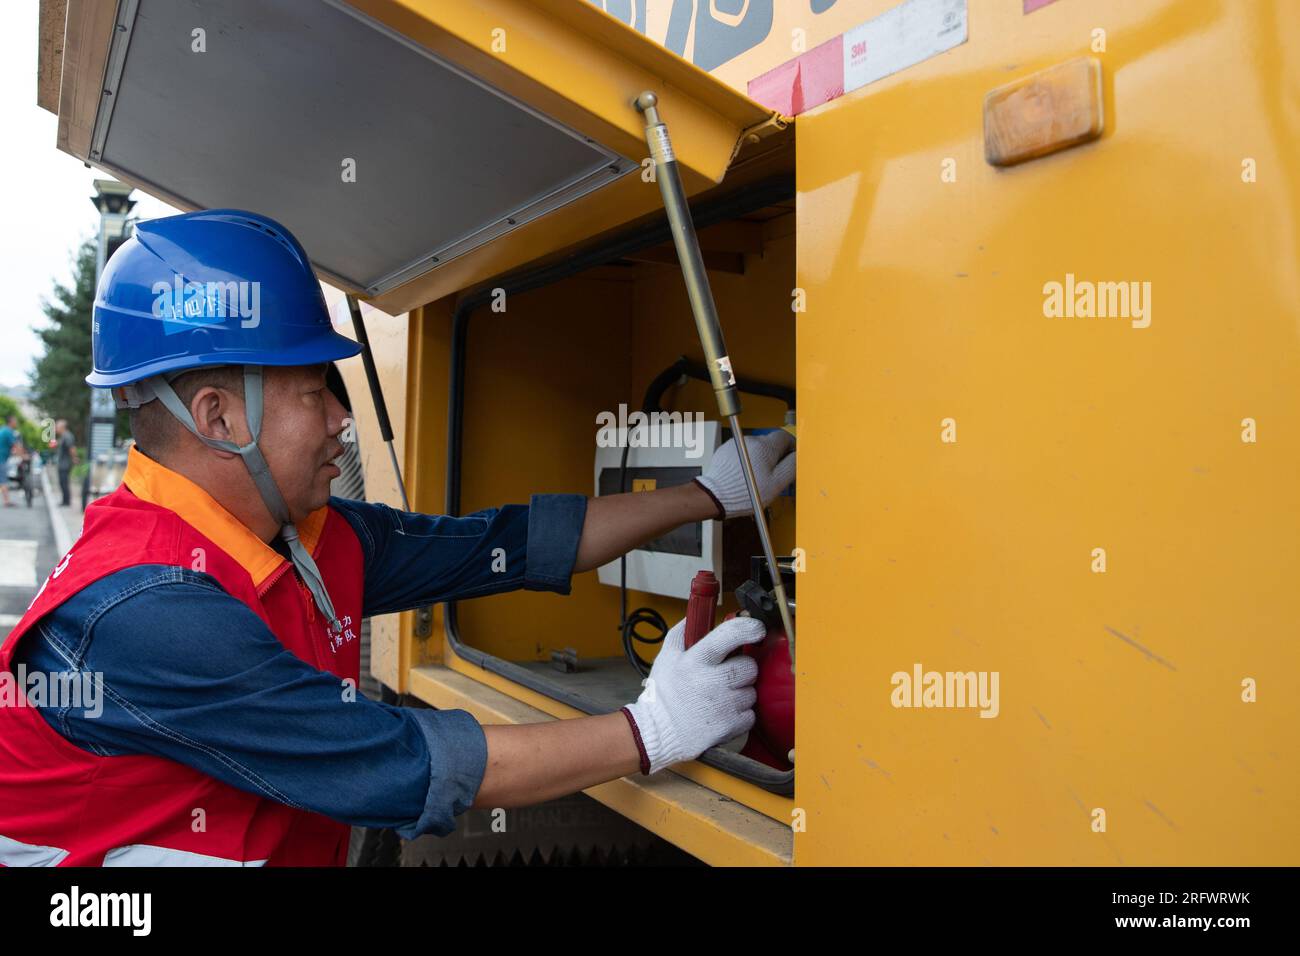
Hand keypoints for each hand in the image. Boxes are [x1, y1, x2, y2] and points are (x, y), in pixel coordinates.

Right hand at [622, 616, 764, 774]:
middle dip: (742, 668)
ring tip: (721, 697)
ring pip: (751, 691)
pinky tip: (723, 713)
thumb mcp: (666, 658)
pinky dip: (741, 714)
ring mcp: (723, 706)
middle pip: (749, 666)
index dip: (748, 627)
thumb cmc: (663, 695)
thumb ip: (681, 634)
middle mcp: (711, 682)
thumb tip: (695, 616)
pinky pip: (749, 714)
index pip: (729, 635)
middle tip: (728, 674)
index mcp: (695, 661)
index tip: (757, 628)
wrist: (657, 733)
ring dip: (741, 692)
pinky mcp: (730, 726)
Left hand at [694, 429, 795, 518]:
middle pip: (770, 442)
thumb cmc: (745, 492)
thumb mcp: (776, 483)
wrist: (716, 495)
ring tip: (757, 477)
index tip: (790, 458)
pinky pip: (742, 451)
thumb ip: (791, 466)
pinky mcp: (726, 450)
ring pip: (756, 448)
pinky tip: (744, 474)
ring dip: (760, 458)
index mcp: (765, 447)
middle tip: (774, 473)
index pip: (785, 436)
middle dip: (775, 455)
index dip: (790, 447)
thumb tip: (798, 456)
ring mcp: (737, 444)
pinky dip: (746, 460)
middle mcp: (751, 441)